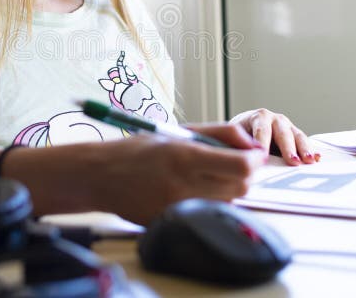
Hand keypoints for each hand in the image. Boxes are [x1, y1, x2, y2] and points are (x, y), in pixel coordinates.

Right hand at [92, 133, 267, 223]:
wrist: (101, 176)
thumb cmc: (138, 151)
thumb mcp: (177, 132)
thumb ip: (219, 133)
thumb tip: (252, 144)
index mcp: (184, 157)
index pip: (241, 166)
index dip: (254, 160)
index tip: (253, 155)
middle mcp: (182, 185)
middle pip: (241, 187)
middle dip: (245, 174)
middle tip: (232, 164)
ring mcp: (177, 209)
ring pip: (228, 203)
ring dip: (228, 190)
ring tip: (208, 177)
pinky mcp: (173, 223)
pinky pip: (207, 215)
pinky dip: (210, 204)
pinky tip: (194, 192)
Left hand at [229, 108, 318, 165]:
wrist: (246, 129)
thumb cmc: (238, 136)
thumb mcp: (233, 138)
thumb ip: (237, 145)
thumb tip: (238, 158)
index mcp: (258, 117)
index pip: (261, 130)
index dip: (263, 142)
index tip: (263, 155)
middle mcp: (275, 120)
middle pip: (283, 133)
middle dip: (288, 148)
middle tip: (292, 161)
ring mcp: (288, 127)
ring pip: (298, 137)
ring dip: (304, 149)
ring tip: (309, 161)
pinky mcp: (297, 137)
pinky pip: (305, 144)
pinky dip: (312, 151)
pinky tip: (317, 159)